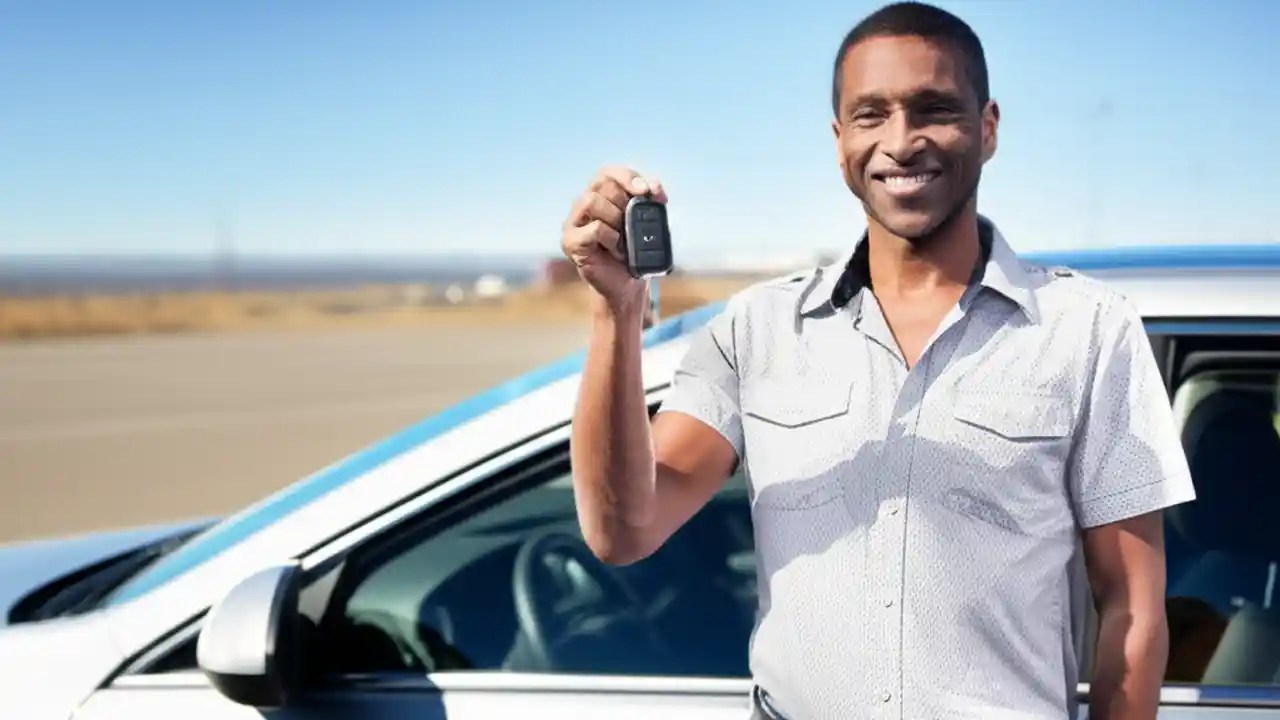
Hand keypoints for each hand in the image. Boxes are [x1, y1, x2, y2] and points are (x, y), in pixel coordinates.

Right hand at [560, 165, 667, 312]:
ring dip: (616, 219)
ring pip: (592, 201)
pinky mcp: (570, 241)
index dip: (627, 177)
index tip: (646, 191)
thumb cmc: (635, 252)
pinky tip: (616, 250)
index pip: (609, 172)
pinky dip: (611, 238)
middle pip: (603, 185)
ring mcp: (573, 222)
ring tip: (623, 240)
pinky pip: (594, 228)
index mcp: (601, 195)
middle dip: (625, 204)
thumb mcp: (649, 224)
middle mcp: (583, 204)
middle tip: (633, 225)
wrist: (627, 286)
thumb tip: (655, 189)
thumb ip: (652, 203)